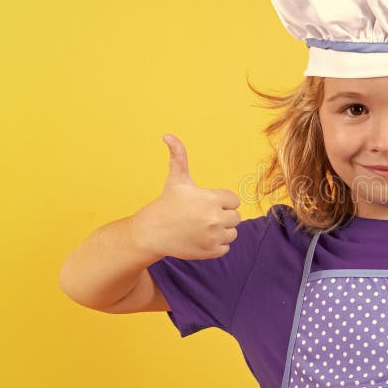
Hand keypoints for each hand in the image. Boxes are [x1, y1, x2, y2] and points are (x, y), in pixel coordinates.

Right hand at [132, 134, 241, 259]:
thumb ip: (178, 156)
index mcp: (212, 199)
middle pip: (236, 217)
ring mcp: (214, 237)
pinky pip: (226, 247)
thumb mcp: (176, 179)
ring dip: (221, 231)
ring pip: (232, 233)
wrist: (151, 232)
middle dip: (222, 216)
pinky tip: (201, 238)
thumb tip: (168, 135)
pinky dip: (216, 245)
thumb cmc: (167, 203)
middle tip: (202, 216)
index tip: (206, 203)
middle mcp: (215, 218)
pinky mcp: (211, 251)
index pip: (234, 200)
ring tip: (201, 227)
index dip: (221, 201)